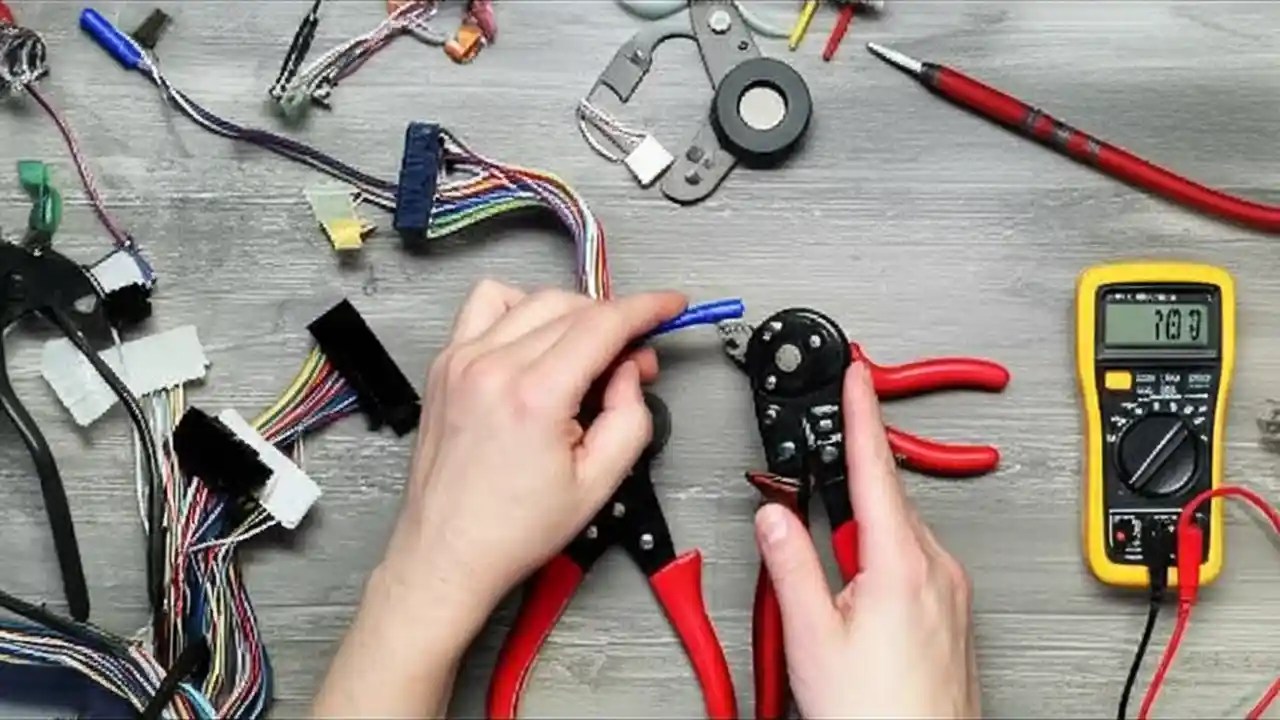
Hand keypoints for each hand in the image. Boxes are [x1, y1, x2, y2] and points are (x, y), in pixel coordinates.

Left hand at [383, 280, 686, 617]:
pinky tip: (535, 340)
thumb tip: (631, 372)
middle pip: (573, 306)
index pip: (604, 323)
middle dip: (616, 323)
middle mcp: (492, 367)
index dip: (648, 308)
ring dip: (571, 312)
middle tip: (633, 363)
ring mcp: (462, 361)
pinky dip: (520, 309)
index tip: (669, 306)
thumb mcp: (599, 484)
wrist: (447, 554)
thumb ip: (631, 417)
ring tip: (584, 354)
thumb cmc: (509, 531)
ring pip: (532, 297)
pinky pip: (486, 305)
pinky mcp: (444, 364)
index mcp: (533, 395)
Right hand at [754, 362, 979, 718]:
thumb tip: (777, 516)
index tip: (858, 376)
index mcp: (900, 564)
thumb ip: (792, 565)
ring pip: (901, 535)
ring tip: (830, 564)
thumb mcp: (811, 637)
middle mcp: (936, 571)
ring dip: (864, 531)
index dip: (863, 413)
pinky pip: (916, 565)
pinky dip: (884, 561)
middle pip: (886, 501)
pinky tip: (860, 592)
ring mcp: (952, 596)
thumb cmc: (875, 716)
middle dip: (853, 481)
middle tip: (820, 466)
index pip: (875, 467)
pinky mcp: (955, 618)